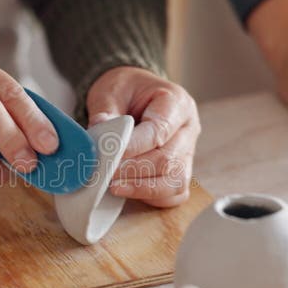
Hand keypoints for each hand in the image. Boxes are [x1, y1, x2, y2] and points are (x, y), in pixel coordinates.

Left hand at [86, 66, 200, 207]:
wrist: (135, 93)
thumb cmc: (126, 90)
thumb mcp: (111, 90)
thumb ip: (105, 111)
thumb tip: (99, 131)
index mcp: (176, 102)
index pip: (158, 131)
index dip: (132, 148)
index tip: (107, 157)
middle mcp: (188, 129)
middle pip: (168, 160)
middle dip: (133, 172)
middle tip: (104, 175)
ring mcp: (188, 152)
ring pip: (175, 182)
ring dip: (142, 188)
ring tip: (114, 186)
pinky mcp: (181, 170)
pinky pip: (174, 193)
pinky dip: (153, 197)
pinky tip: (129, 190)